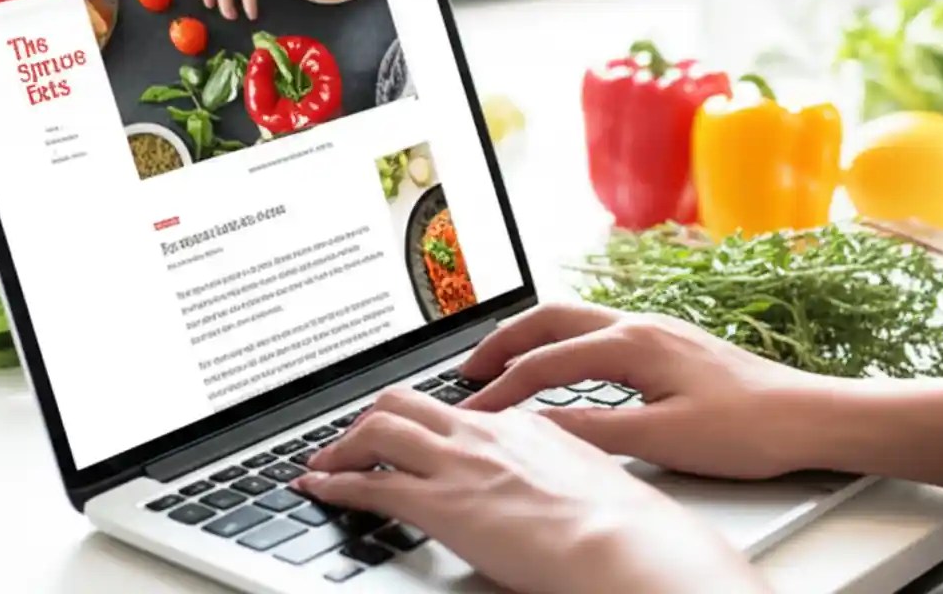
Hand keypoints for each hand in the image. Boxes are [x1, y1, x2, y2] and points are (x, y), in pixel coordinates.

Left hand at [295, 389, 766, 593]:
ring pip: (377, 428)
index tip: (412, 433)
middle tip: (354, 438)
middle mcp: (482, 432)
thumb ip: (558, 467)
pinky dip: (335, 482)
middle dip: (371, 417)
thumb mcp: (588, 477)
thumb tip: (553, 481)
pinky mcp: (439, 502)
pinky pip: (369, 483)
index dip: (424, 423)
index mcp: (520, 424)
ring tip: (325, 461)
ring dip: (343, 445)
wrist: (622, 541)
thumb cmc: (620, 523)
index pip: (455, 412)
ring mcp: (457, 464)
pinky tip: (321, 488)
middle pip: (406, 401)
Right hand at [460, 303, 828, 479]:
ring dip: (532, 338)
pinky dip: (563, 342)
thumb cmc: (748, 428)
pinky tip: (563, 364)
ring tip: (502, 363)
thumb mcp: (662, 437)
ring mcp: (656, 328)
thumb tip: (537, 430)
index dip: (502, 388)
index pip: (546, 362)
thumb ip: (594, 430)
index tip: (472, 410)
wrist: (810, 416)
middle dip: (503, 342)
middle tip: (468, 371)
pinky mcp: (669, 341)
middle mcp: (639, 324)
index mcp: (633, 343)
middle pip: (551, 319)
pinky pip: (597, 329)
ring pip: (575, 319)